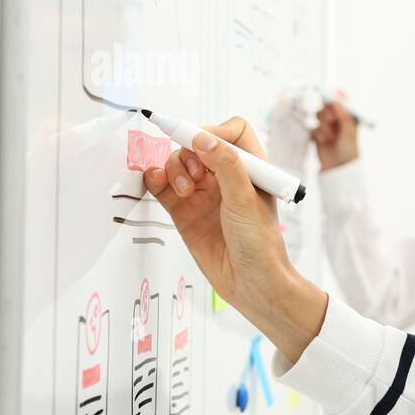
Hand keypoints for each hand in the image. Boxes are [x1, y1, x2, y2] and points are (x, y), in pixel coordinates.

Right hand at [143, 117, 327, 362]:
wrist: (250, 283)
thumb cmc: (259, 243)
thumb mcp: (245, 199)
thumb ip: (226, 165)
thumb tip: (203, 136)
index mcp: (250, 169)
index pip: (232, 132)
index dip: (215, 131)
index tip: (202, 144)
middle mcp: (226, 178)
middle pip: (197, 145)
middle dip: (190, 153)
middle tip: (197, 177)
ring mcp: (203, 194)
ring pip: (178, 164)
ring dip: (174, 169)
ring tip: (185, 191)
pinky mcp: (184, 211)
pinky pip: (163, 186)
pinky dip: (155, 179)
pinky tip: (156, 182)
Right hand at [312, 97, 358, 169]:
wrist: (338, 167)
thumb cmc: (349, 150)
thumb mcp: (349, 131)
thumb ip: (343, 114)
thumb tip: (336, 98)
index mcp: (348, 115)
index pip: (341, 99)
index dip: (336, 95)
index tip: (331, 94)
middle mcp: (337, 118)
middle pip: (327, 104)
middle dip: (327, 112)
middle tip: (331, 120)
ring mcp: (327, 125)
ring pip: (319, 114)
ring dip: (324, 125)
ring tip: (331, 136)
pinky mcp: (318, 132)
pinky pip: (314, 127)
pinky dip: (319, 134)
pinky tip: (324, 142)